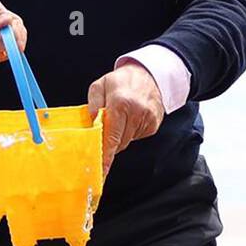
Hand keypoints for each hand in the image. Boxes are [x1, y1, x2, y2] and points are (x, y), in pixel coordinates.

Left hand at [87, 62, 164, 178]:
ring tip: (122, 116)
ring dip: (121, 134)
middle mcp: (136, 113)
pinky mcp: (153, 125)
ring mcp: (147, 120)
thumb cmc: (122, 80)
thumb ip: (93, 104)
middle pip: (119, 142)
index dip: (106, 156)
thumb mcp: (100, 85)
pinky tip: (131, 116)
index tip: (102, 170)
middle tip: (107, 128)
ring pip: (127, 140)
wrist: (149, 74)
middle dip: (110, 140)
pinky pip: (137, 136)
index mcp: (121, 103)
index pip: (111, 137)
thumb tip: (92, 123)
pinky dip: (131, 130)